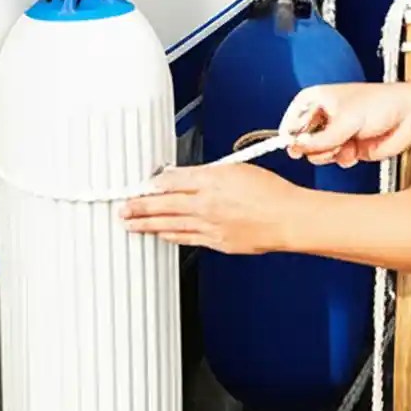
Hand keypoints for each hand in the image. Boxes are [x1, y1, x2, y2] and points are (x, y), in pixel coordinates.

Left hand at [119, 163, 302, 253]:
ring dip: (146, 224)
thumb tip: (187, 176)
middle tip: (122, 207)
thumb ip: (208, 173)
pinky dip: (169, 236)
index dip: (151, 183)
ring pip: (169, 224)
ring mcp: (209, 225)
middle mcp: (205, 204)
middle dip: (138, 206)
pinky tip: (160, 235)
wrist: (288, 219)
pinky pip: (186, 238)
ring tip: (130, 224)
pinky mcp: (217, 242)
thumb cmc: (270, 192)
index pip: (171, 180)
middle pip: (163, 203)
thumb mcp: (237, 169)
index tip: (140, 185)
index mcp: (210, 180)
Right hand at [279, 82, 410, 166]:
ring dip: (329, 154)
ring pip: (318, 153)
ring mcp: (336, 133)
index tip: (289, 145)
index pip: (293, 117)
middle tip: (325, 145)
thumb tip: (296, 147)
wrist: (409, 117)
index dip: (290, 132)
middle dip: (314, 146)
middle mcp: (325, 116)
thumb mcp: (344, 121)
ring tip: (344, 146)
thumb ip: (319, 139)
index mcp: (318, 99)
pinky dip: (343, 158)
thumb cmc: (381, 103)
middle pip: (303, 139)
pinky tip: (355, 150)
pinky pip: (334, 160)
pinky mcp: (348, 147)